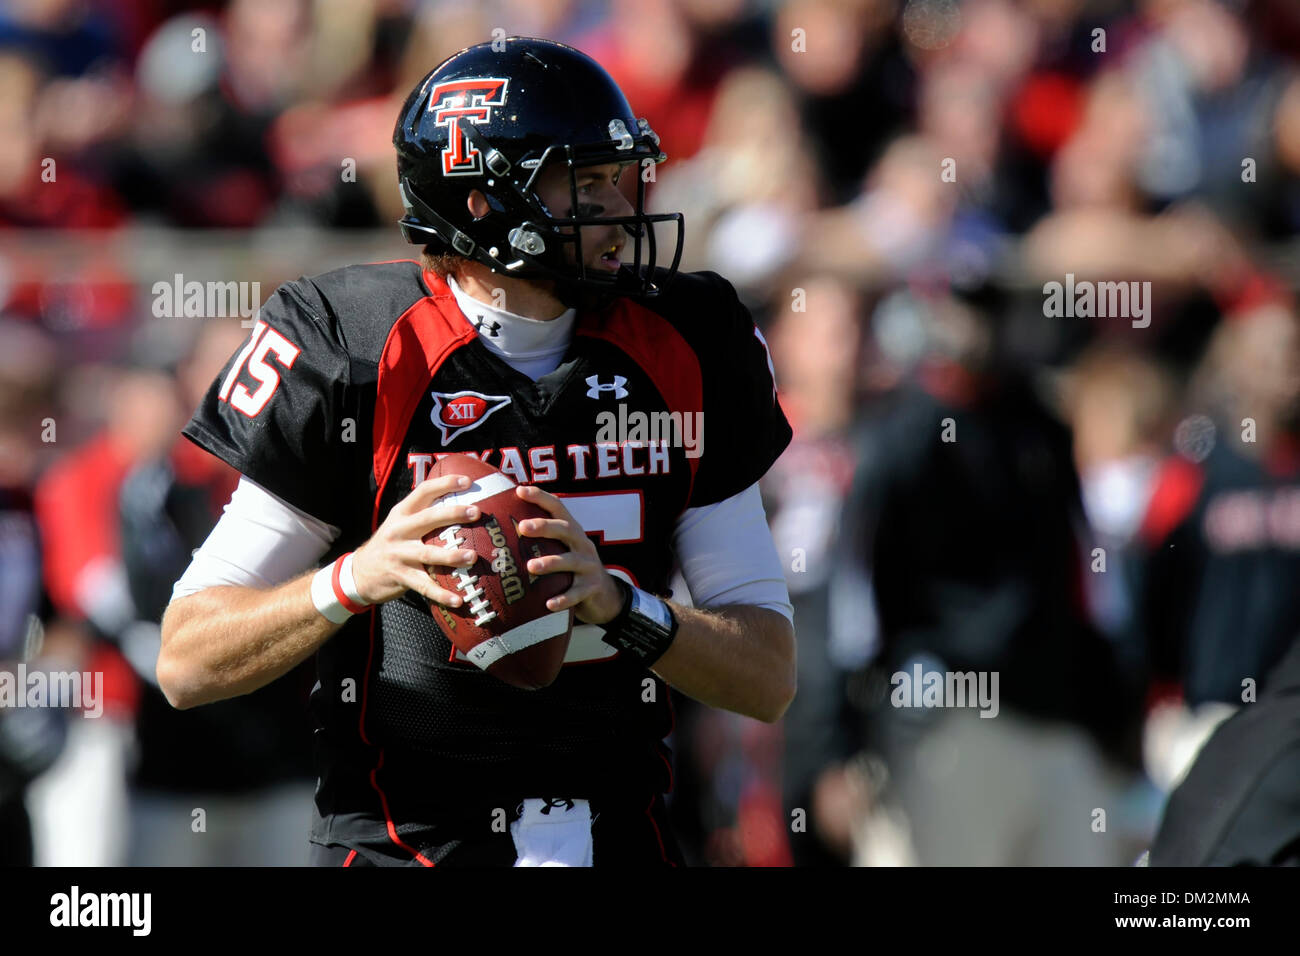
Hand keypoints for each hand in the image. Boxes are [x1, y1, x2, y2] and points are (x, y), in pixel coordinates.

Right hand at [351, 474, 480, 606]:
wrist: (358, 572)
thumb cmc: (391, 544)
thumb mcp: (400, 523)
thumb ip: (423, 513)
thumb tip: (461, 502)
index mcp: (401, 513)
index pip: (423, 491)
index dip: (444, 484)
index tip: (467, 481)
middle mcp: (399, 530)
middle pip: (428, 518)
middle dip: (453, 514)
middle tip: (476, 512)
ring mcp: (398, 554)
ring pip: (427, 554)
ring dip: (451, 556)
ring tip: (473, 556)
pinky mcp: (400, 577)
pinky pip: (424, 586)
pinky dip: (441, 594)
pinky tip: (459, 600)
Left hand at [515, 484, 624, 624]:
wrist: (605, 595)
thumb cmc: (572, 569)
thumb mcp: (562, 549)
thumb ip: (542, 540)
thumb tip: (500, 531)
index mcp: (572, 532)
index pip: (558, 508)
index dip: (540, 497)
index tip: (519, 491)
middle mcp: (582, 544)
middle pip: (566, 530)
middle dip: (545, 526)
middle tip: (522, 527)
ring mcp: (589, 566)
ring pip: (571, 561)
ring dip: (551, 563)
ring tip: (531, 567)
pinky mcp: (592, 588)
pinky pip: (577, 593)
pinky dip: (563, 598)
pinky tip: (548, 604)